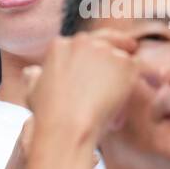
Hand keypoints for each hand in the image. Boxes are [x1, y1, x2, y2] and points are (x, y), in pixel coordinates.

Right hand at [25, 31, 142, 144]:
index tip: (94, 71)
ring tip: (116, 99)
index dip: (90, 57)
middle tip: (117, 73)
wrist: (68, 127)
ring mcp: (105, 50)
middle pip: (105, 42)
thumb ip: (33, 77)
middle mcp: (82, 41)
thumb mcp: (31, 92)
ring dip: (122, 74)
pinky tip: (124, 102)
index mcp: (58, 44)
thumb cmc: (48, 114)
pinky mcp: (125, 63)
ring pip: (122, 56)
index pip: (82, 44)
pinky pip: (137, 68)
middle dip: (112, 56)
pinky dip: (134, 83)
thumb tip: (32, 71)